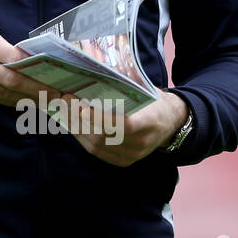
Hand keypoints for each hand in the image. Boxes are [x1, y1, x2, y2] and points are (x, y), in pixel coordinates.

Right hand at [0, 21, 61, 106]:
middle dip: (36, 90)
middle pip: (11, 81)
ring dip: (23, 99)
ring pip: (1, 94)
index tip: (52, 78)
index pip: (14, 60)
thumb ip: (0, 47)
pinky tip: (17, 101)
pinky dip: (4, 101)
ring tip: (41, 101)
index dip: (36, 72)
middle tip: (54, 96)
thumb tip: (26, 62)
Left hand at [64, 89, 188, 166]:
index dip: (100, 118)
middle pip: (104, 136)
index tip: (81, 106)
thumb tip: (93, 75)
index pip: (123, 125)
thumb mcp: (145, 91)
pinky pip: (98, 152)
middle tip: (65, 101)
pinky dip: (82, 138)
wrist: (172, 122)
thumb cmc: (154, 101)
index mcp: (150, 122)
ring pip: (97, 145)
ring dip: (76, 128)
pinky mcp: (125, 161)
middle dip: (80, 119)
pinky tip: (72, 125)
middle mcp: (142, 143)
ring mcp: (133, 155)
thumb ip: (125, 87)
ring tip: (65, 110)